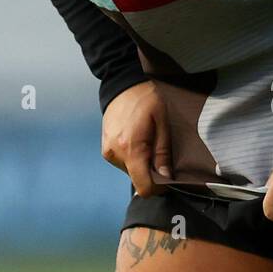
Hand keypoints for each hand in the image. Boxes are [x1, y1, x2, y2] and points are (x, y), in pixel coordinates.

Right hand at [101, 81, 170, 197]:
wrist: (123, 85)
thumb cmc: (146, 100)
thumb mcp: (162, 123)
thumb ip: (163, 153)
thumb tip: (166, 177)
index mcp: (130, 148)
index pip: (143, 186)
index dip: (158, 187)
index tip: (167, 175)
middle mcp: (115, 153)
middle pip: (137, 179)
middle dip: (150, 172)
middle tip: (158, 153)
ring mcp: (108, 151)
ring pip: (130, 172)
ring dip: (141, 164)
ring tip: (147, 143)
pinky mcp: (105, 148)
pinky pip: (122, 162)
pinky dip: (132, 158)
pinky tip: (137, 141)